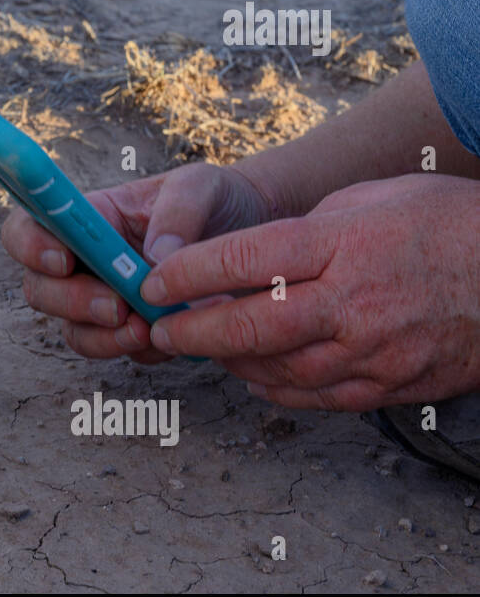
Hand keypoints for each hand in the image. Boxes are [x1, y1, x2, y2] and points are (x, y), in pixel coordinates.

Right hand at [1, 163, 273, 362]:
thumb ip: (177, 214)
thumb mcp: (201, 187)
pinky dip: (137, 349)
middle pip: (40, 289)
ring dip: (101, 337)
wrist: (255, 232)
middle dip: (71, 302)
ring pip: (72, 329)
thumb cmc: (215, 199)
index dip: (30, 247)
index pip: (28, 229)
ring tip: (146, 330)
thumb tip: (155, 258)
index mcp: (86, 217)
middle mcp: (83, 260)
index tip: (62, 261)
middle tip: (116, 307)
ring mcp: (102, 299)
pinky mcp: (130, 329)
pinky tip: (171, 337)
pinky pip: (115, 350)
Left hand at [140, 173, 479, 409]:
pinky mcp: (387, 386)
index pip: (243, 261)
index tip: (151, 279)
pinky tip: (252, 372)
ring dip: (227, 359)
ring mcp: (371, 352)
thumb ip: (304, 230)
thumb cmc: (445, 224)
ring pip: (273, 370)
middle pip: (247, 326)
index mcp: (342, 244)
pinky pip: (312, 397)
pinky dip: (272, 386)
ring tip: (200, 344)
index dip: (186, 274)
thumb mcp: (371, 199)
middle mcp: (352, 304)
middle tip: (158, 328)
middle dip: (190, 330)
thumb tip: (244, 258)